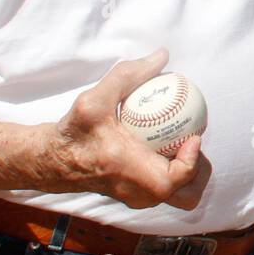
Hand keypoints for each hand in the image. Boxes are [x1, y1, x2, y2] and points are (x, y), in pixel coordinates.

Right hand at [31, 48, 211, 209]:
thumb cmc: (74, 132)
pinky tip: (166, 143)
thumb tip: (162, 56)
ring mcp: (139, 199)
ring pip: (180, 194)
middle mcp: (140, 194)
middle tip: (192, 140)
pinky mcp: (136, 196)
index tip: (194, 134)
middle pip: (188, 195)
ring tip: (183, 140)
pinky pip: (167, 189)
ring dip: (189, 171)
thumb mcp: (95, 99)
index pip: (179, 177)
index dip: (194, 157)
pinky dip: (174, 170)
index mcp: (134, 174)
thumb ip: (129, 75)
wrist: (53, 160)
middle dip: (199, 170)